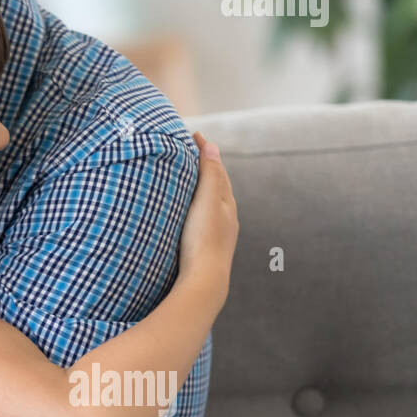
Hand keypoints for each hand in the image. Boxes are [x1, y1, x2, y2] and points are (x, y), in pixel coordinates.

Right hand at [178, 132, 238, 302]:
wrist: (204, 282)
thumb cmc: (203, 240)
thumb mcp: (207, 201)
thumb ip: (210, 174)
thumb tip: (212, 146)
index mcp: (227, 204)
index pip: (218, 170)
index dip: (206, 151)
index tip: (193, 134)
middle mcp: (227, 218)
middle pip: (218, 186)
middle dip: (207, 167)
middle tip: (191, 150)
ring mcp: (218, 234)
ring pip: (212, 203)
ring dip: (203, 187)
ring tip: (189, 179)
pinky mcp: (206, 248)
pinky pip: (204, 218)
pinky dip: (198, 206)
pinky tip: (189, 213)